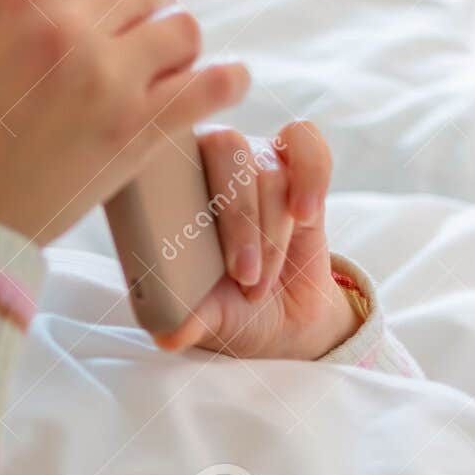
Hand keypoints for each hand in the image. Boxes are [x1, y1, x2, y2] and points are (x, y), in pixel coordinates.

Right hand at [0, 0, 249, 245]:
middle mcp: (66, 27)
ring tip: (156, 66)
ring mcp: (106, 79)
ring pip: (182, 27)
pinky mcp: (135, 132)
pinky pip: (214, 83)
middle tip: (128, 35)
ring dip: (174, 43)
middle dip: (140, 7)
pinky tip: (219, 81)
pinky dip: (225, 80)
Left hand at [156, 120, 359, 359]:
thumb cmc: (227, 308)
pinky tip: (306, 213)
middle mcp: (205, 164)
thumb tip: (167, 334)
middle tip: (243, 276)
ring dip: (271, 232)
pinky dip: (310, 175)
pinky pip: (305, 141)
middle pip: (225, 153)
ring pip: (268, 171)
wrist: (278, 315)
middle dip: (240, 222)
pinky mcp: (295, 167)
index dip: (184, 194)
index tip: (203, 245)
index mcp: (164, 189)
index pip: (166, 158)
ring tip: (260, 282)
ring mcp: (251, 161)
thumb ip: (186, 321)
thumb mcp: (205, 319)